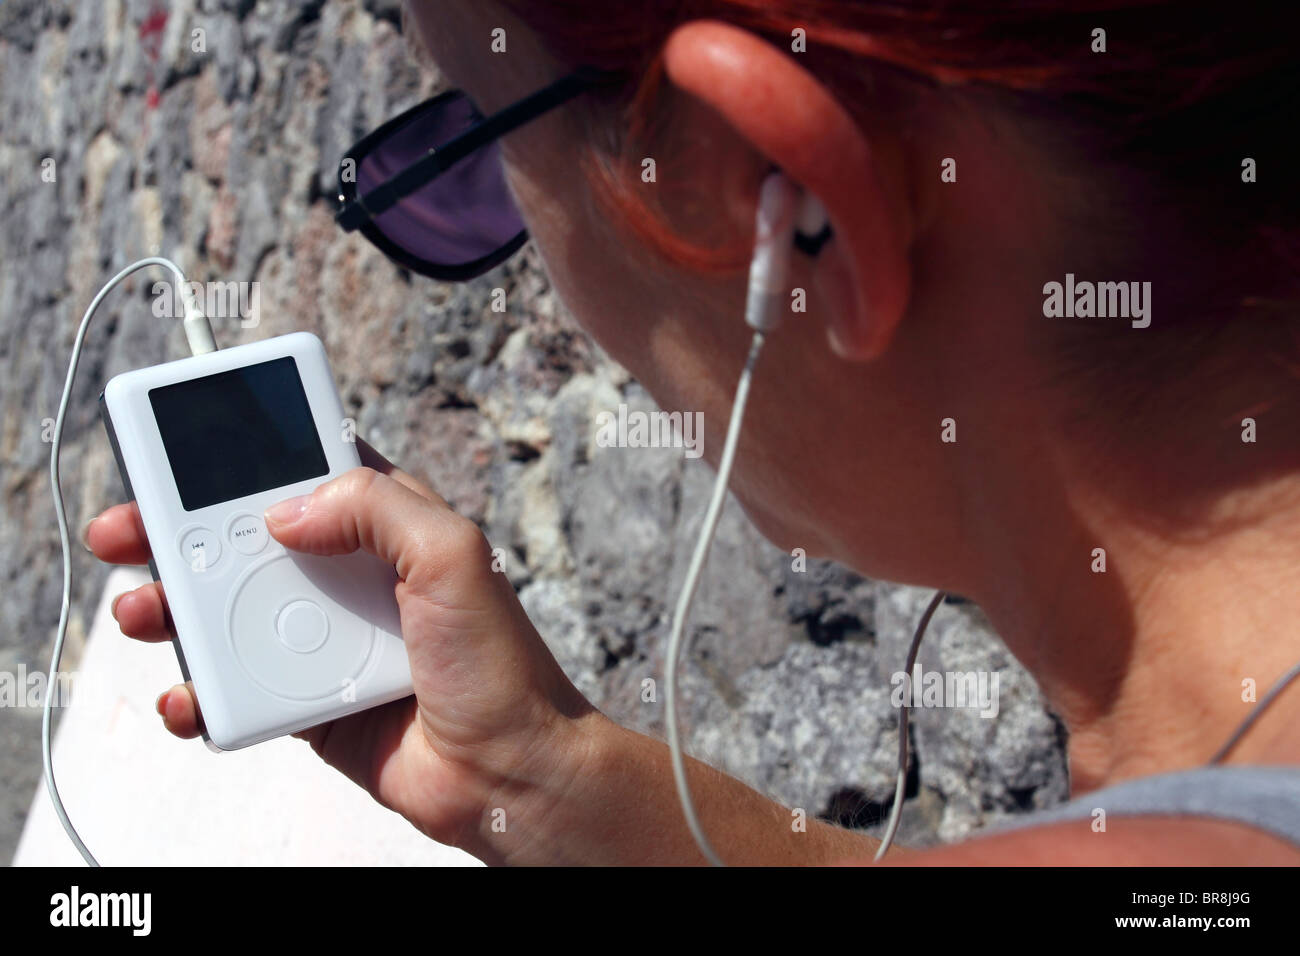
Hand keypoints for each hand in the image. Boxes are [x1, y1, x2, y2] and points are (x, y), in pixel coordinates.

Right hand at [84, 439, 600, 861]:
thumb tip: (285, 512)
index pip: (303, 469)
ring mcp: (320, 639)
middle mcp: (346, 574)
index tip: (184, 446)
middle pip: (241, 537)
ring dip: (169, 608)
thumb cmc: (498, 663)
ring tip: (141, 611)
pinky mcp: (303, 699)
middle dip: (174, 528)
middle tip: (123, 530)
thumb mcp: (454, 555)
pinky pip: (234, 688)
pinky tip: (188, 696)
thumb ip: (375, 508)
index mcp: (385, 525)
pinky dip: (198, 692)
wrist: (506, 770)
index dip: (245, 454)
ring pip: (225, 611)